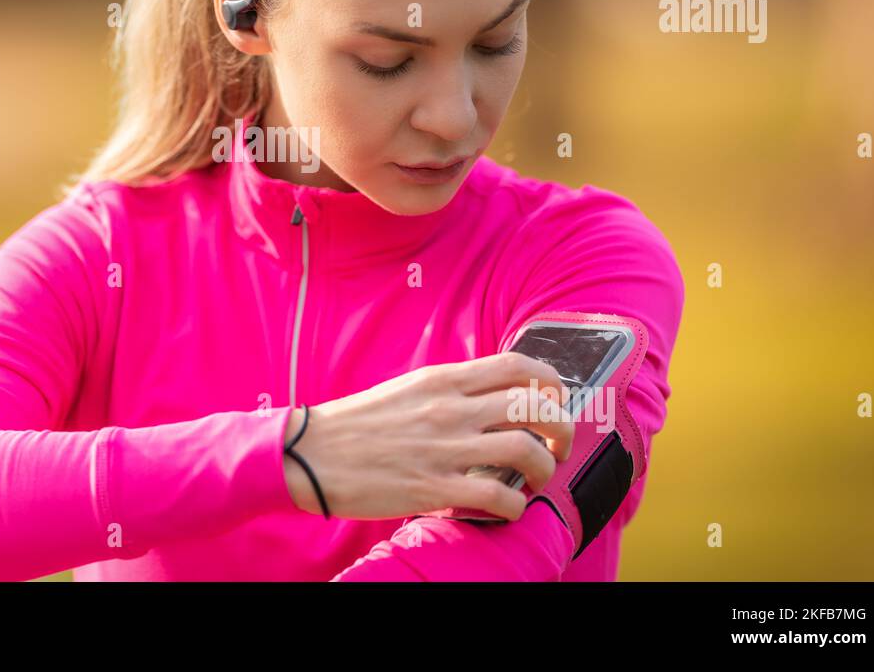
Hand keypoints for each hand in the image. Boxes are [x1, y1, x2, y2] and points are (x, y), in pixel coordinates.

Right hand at [282, 352, 572, 520]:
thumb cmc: (357, 423)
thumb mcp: (409, 388)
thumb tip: (490, 398)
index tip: (554, 401)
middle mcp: (451, 409)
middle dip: (562, 427)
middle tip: (557, 444)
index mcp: (444, 379)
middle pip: (536, 405)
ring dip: (546, 467)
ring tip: (537, 478)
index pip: (519, 365)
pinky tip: (508, 508)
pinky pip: (498, 496)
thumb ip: (451, 391)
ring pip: (527, 449)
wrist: (311, 453)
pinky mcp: (434, 488)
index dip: (551, 382)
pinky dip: (516, 506)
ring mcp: (445, 448)